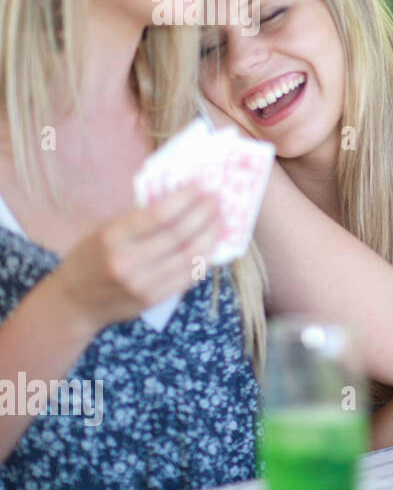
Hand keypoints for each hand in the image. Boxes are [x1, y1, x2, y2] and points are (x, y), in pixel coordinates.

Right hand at [51, 186, 221, 333]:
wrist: (74, 302)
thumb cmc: (91, 257)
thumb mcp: (105, 230)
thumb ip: (138, 218)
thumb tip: (180, 198)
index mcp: (112, 237)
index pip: (159, 215)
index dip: (185, 199)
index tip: (201, 187)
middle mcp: (127, 261)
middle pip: (179, 234)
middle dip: (204, 214)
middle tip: (217, 200)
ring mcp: (142, 284)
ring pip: (189, 256)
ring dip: (210, 235)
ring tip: (220, 220)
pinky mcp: (153, 299)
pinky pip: (188, 276)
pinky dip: (204, 258)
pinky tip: (212, 245)